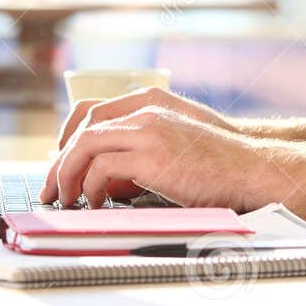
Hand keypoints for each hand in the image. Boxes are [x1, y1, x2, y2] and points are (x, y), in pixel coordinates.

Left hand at [40, 86, 231, 203]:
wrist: (254, 168)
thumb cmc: (221, 164)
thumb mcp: (177, 145)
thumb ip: (144, 150)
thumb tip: (110, 181)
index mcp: (151, 102)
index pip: (92, 110)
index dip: (69, 136)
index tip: (60, 161)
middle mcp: (146, 110)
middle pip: (83, 127)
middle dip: (60, 161)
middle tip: (51, 188)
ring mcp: (148, 130)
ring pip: (86, 145)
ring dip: (68, 174)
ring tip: (65, 199)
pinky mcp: (152, 157)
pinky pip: (102, 168)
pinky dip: (90, 186)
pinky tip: (94, 203)